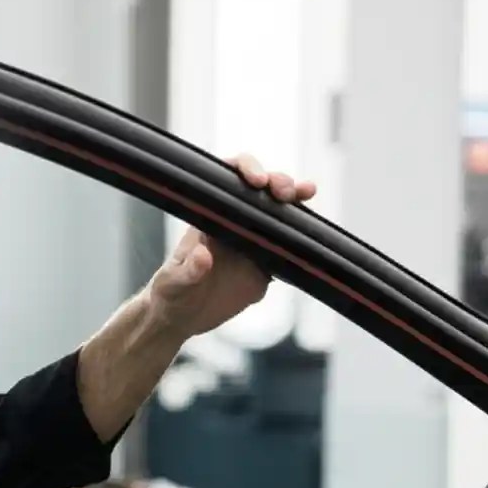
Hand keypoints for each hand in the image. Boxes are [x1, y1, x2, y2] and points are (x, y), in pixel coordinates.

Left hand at [144, 154, 316, 338]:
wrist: (182, 318)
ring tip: (308, 192)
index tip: (257, 181)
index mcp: (209, 219)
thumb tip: (203, 256)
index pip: (226, 179)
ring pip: (279, 214)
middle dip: (277, 182)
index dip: (245, 170)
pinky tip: (317, 235)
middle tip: (285, 193)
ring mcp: (252, 243)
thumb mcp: (173, 284)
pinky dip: (304, 240)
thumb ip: (187, 271)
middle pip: (260, 191)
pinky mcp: (266, 266)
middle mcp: (233, 225)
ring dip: (296, 201)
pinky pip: (289, 248)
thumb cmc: (170, 294)